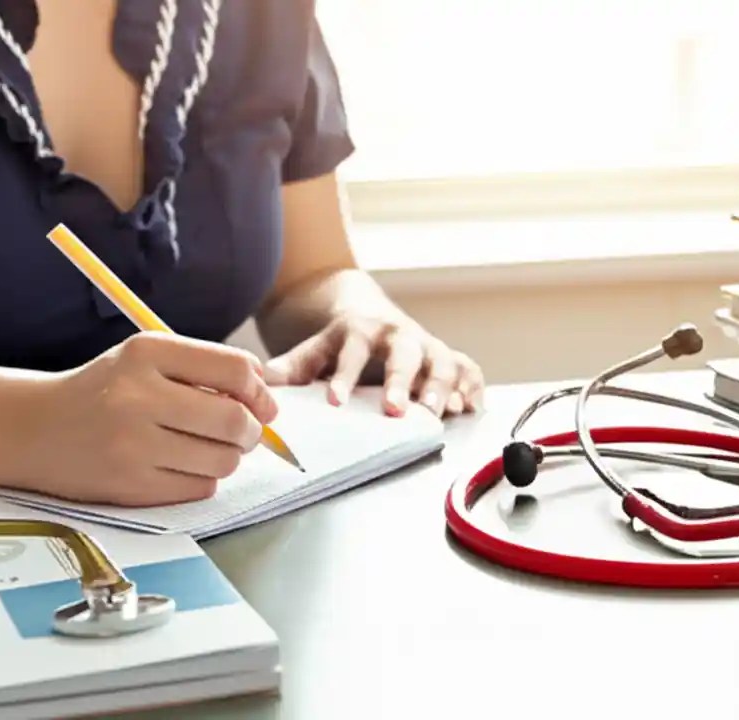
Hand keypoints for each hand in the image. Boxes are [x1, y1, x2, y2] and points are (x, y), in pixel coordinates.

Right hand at [18, 332, 277, 505]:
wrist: (34, 429)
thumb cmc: (106, 391)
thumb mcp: (146, 359)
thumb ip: (205, 369)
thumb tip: (267, 401)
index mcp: (147, 352)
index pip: (235, 369)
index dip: (260, 391)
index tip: (261, 403)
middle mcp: (138, 396)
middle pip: (236, 420)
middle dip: (252, 430)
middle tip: (245, 433)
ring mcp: (132, 445)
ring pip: (223, 460)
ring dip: (229, 457)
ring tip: (208, 448)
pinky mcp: (130, 486)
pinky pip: (200, 488)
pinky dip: (203, 479)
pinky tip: (181, 466)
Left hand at [262, 315, 483, 417]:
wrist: (371, 312)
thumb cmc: (343, 341)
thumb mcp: (316, 348)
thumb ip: (295, 366)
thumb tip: (266, 381)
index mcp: (361, 330)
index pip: (353, 352)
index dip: (345, 376)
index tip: (336, 402)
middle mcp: (399, 335)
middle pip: (405, 355)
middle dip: (402, 382)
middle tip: (396, 411)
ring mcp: (427, 345)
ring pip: (441, 361)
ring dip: (442, 387)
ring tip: (440, 414)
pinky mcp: (447, 357)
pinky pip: (467, 369)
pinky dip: (472, 387)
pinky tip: (469, 407)